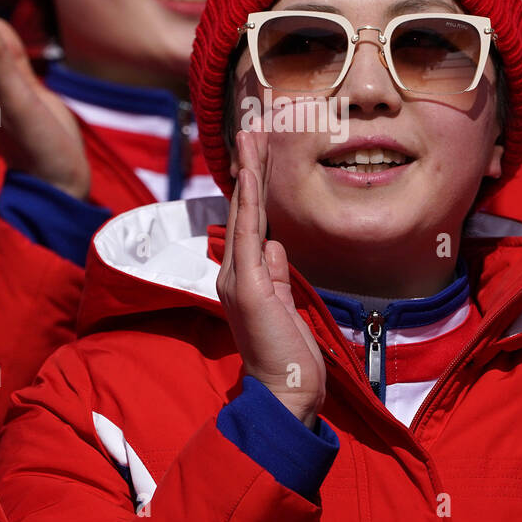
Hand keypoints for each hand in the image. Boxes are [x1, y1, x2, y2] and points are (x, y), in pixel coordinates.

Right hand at [216, 127, 325, 427]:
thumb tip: (274, 244)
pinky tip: (250, 173)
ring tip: (249, 136)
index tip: (257, 153)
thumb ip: (275, 273)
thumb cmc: (288, 354)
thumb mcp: (285, 304)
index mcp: (244, 277)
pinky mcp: (247, 287)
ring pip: (242, 212)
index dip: (253, 186)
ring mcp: (236, 278)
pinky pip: (248, 234)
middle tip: (250, 128)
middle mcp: (233, 272)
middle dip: (247, 167)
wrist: (284, 392)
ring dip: (247, 172)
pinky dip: (249, 200)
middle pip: (241, 209)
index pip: (250, 222)